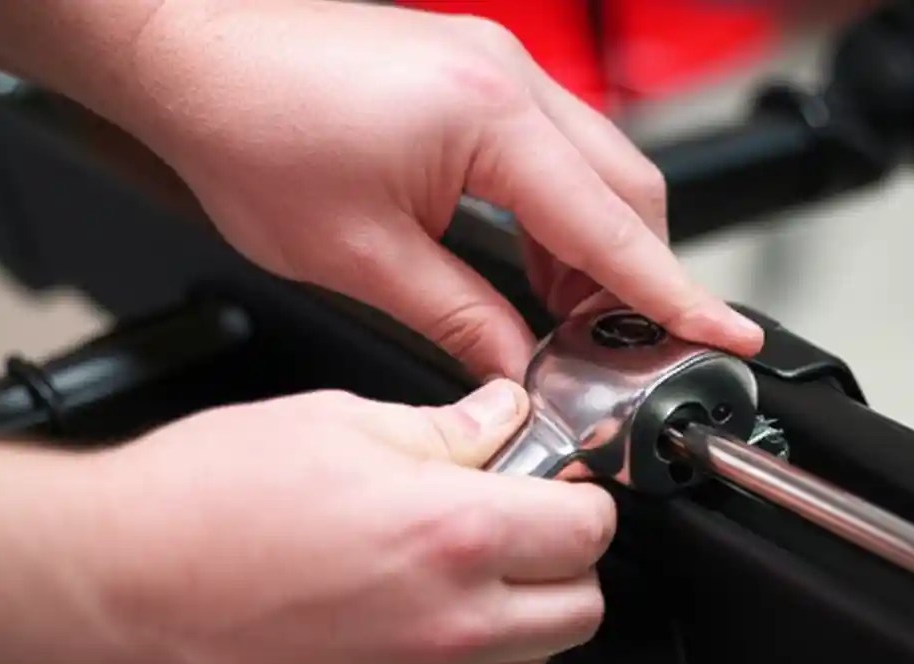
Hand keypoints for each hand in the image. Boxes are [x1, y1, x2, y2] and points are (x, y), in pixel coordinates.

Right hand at [0, 381, 615, 663]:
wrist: (111, 592)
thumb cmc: (202, 504)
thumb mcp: (339, 425)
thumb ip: (448, 427)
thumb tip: (507, 416)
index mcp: (453, 534)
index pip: (588, 528)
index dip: (582, 494)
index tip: (556, 477)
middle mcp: (447, 624)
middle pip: (580, 606)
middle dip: (567, 557)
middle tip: (522, 519)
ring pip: (531, 654)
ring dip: (524, 608)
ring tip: (464, 561)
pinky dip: (464, 650)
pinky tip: (412, 605)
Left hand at [122, 0, 763, 378]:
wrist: (189, 51)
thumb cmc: (250, 129)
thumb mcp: (359, 256)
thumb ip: (459, 316)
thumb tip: (520, 364)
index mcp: (491, 119)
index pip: (613, 228)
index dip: (674, 294)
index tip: (725, 332)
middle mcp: (511, 81)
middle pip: (630, 189)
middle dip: (636, 275)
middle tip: (609, 348)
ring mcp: (499, 69)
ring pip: (599, 168)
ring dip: (597, 246)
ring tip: (563, 317)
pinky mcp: (478, 73)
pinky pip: (556, 150)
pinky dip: (561, 214)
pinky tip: (533, 262)